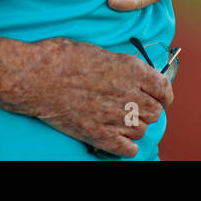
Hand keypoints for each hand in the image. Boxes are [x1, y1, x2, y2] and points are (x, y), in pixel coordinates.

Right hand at [3, 37, 172, 157]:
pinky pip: (128, 149)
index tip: (159, 96)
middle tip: (135, 108)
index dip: (163, 94)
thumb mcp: (99, 50)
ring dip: (135, 126)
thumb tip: (132, 73)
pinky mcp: (100, 135)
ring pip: (142, 130)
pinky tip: (117, 137)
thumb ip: (121, 65)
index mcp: (131, 69)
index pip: (164, 88)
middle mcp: (129, 94)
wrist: (36, 76)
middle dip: (148, 110)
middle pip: (155, 112)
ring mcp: (115, 117)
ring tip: (120, 120)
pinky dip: (126, 145)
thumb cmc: (62, 57)